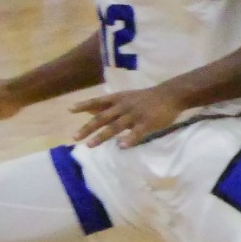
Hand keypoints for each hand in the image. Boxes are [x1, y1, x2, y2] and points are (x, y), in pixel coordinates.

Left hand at [71, 86, 185, 147]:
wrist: (170, 94)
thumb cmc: (146, 98)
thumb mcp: (126, 96)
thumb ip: (110, 105)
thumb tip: (90, 110)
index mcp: (119, 99)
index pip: (98, 101)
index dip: (84, 105)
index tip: (70, 110)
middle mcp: (124, 106)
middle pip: (103, 117)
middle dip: (88, 127)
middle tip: (75, 137)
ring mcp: (135, 114)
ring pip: (115, 126)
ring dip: (102, 136)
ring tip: (90, 145)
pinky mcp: (147, 122)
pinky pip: (137, 132)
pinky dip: (129, 139)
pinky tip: (122, 147)